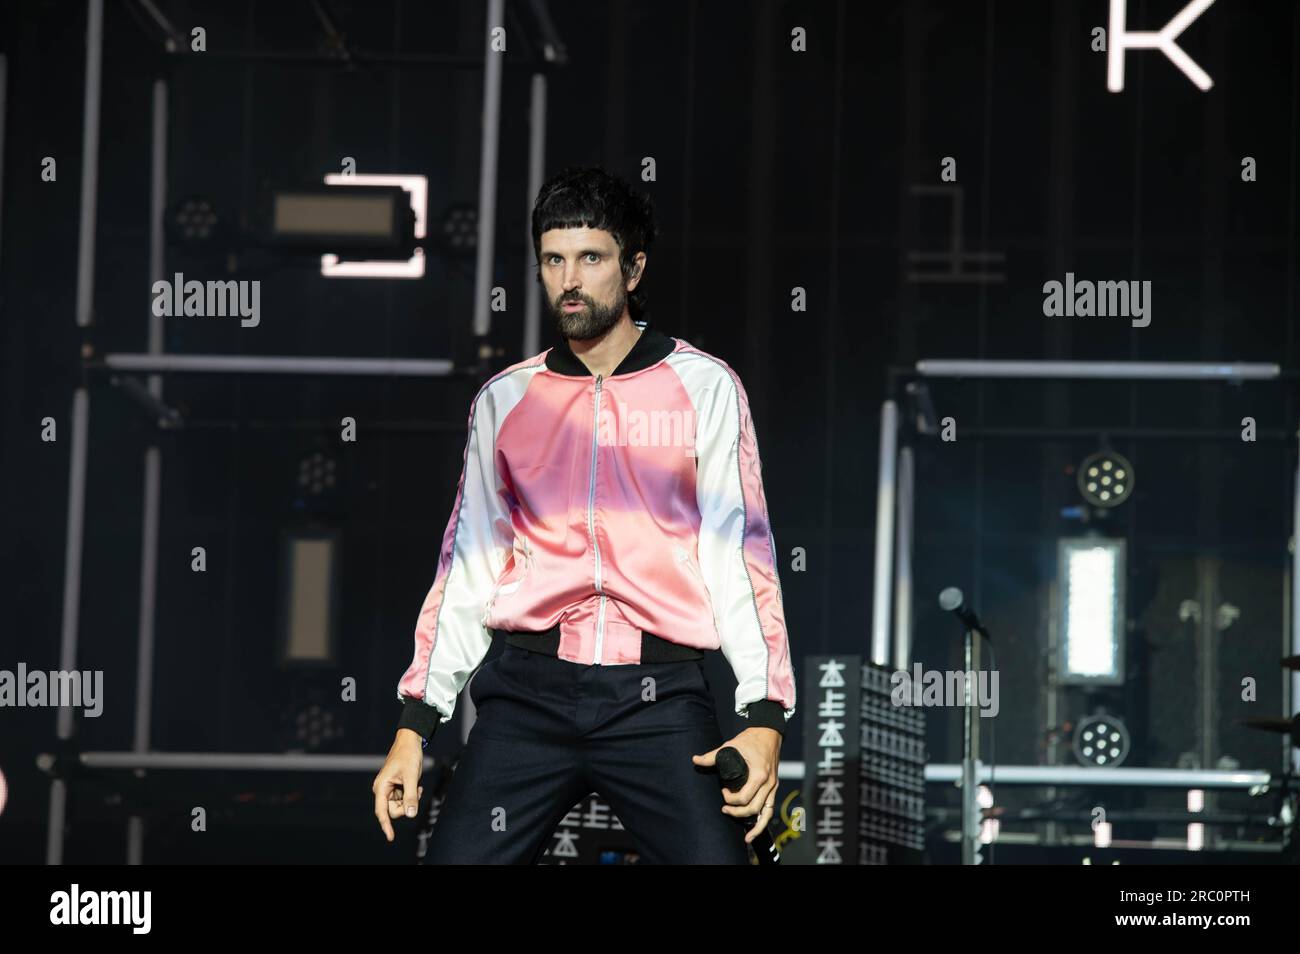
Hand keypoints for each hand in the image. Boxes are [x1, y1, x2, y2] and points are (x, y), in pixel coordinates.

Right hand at [372, 728, 424, 841]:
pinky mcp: (395, 788)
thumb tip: (411, 814)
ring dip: (410, 800)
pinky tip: (416, 786)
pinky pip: (403, 800)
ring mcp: (388, 789)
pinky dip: (411, 796)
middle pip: (394, 810)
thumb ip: (411, 796)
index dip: (386, 826)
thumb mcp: (412, 776)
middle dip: (406, 806)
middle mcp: (382, 790)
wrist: (410, 741)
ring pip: (400, 806)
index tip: (391, 837)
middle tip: (417, 792)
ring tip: (417, 787)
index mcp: (381, 787)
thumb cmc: (408, 756)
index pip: (382, 811)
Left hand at [692, 726, 781, 843]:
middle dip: (738, 813)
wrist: (769, 733)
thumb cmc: (751, 739)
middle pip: (754, 808)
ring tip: (746, 838)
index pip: (744, 797)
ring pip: (766, 813)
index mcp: (759, 774)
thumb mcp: (731, 745)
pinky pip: (771, 809)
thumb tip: (695, 759)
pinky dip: (764, 821)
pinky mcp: (774, 788)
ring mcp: (773, 787)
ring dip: (756, 827)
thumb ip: (713, 755)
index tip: (723, 793)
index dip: (731, 799)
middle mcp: (769, 783)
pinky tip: (756, 829)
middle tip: (724, 809)